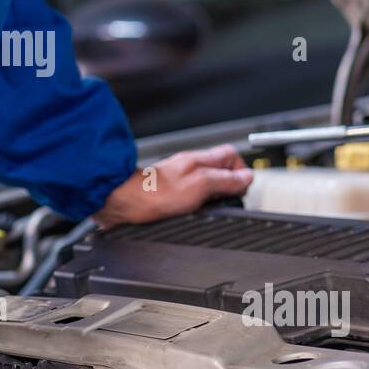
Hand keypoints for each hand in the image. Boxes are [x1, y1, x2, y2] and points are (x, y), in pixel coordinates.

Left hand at [93, 144, 252, 227]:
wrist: (122, 201)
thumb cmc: (154, 193)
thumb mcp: (199, 186)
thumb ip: (224, 181)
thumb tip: (246, 178)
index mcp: (199, 160)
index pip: (231, 156)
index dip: (240, 172)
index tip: (240, 189)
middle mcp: (189, 166)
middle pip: (219, 170)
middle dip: (227, 187)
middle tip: (227, 200)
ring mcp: (178, 179)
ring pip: (205, 184)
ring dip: (212, 197)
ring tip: (209, 208)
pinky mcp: (168, 193)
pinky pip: (191, 196)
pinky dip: (196, 205)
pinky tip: (192, 213)